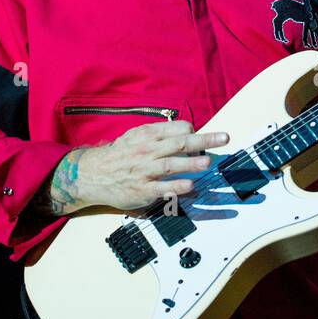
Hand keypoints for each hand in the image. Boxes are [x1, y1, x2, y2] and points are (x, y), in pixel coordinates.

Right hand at [38, 120, 229, 214]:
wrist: (93, 174)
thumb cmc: (120, 154)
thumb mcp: (136, 136)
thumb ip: (159, 133)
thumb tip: (185, 130)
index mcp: (147, 135)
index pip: (177, 128)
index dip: (192, 132)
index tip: (201, 138)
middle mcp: (148, 150)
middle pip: (180, 143)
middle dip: (204, 140)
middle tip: (224, 138)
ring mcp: (145, 170)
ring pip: (172, 164)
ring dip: (192, 163)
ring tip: (208, 163)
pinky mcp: (143, 190)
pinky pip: (162, 188)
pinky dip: (177, 186)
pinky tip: (190, 185)